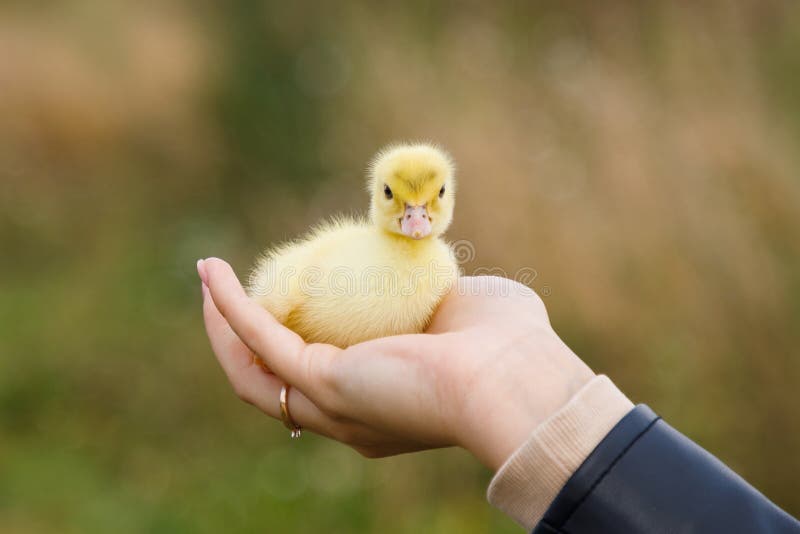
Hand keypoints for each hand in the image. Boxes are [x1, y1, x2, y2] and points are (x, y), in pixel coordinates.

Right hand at [198, 258, 594, 470]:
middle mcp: (351, 414)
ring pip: (252, 373)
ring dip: (222, 327)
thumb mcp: (465, 307)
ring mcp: (334, 405)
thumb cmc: (508, 345)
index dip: (293, 343)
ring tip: (207, 281)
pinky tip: (211, 272)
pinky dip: (230, 307)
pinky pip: (260, 340)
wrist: (518, 378)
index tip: (286, 301)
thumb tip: (434, 274)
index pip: (323, 379)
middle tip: (227, 295)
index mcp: (385, 401)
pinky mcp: (325, 384)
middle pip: (274, 383)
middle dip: (242, 341)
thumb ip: (442, 297)